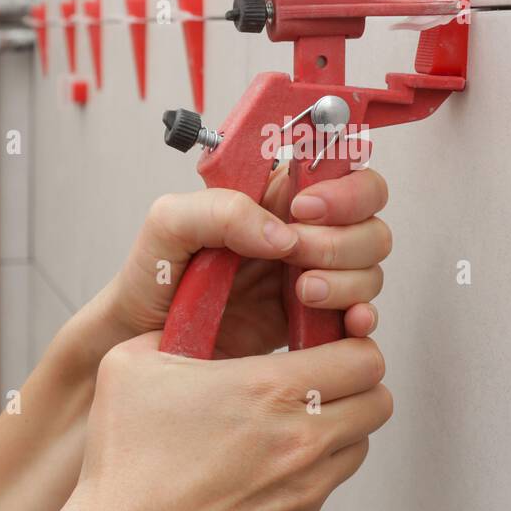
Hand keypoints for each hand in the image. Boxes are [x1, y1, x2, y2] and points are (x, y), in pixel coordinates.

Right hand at [21, 330, 391, 510]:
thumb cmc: (125, 463)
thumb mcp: (133, 363)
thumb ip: (177, 324)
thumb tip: (193, 309)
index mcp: (269, 390)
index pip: (363, 357)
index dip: (350, 342)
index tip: (325, 341)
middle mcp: (300, 440)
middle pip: (378, 400)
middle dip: (356, 382)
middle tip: (322, 375)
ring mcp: (304, 487)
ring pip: (360, 443)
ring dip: (340, 424)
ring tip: (295, 416)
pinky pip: (329, 484)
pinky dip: (313, 467)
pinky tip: (270, 458)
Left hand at [96, 164, 391, 358]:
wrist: (140, 341)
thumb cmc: (152, 277)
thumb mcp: (169, 223)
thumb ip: (221, 210)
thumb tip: (279, 231)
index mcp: (274, 197)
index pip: (340, 169)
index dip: (341, 186)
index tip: (305, 208)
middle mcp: (301, 232)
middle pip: (368, 220)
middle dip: (343, 238)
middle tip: (296, 254)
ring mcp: (312, 277)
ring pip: (369, 267)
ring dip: (347, 279)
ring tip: (302, 293)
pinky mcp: (315, 322)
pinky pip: (361, 314)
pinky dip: (363, 316)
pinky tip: (346, 323)